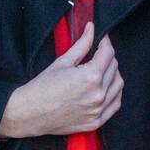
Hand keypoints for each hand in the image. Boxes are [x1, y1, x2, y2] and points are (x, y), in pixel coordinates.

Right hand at [0, 22, 122, 137]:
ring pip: (118, 85)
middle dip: (107, 57)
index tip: (101, 39)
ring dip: (113, 74)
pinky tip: (105, 87)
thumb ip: (82, 44)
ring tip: (101, 70)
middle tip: (97, 53)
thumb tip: (91, 28)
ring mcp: (98, 110)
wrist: (30, 113)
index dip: (105, 43)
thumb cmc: (42, 87)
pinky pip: (115, 104)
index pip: (108, 53)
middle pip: (114, 67)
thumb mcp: (62, 61)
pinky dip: (114, 93)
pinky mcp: (96, 122)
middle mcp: (98, 94)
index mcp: (90, 76)